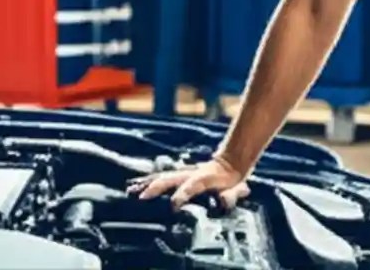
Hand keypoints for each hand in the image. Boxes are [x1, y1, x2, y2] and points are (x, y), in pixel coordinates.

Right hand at [127, 156, 249, 209]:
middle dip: (155, 187)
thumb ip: (231, 196)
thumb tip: (224, 201)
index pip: (191, 186)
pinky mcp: (177, 175)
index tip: (173, 205)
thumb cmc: (232, 182)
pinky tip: (134, 186)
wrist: (228, 164)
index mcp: (203, 178)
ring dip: (147, 184)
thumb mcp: (237, 189)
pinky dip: (146, 182)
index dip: (182, 194)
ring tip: (131, 190)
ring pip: (161, 177)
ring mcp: (182, 173)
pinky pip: (160, 178)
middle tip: (142, 197)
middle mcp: (189, 174)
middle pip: (169, 178)